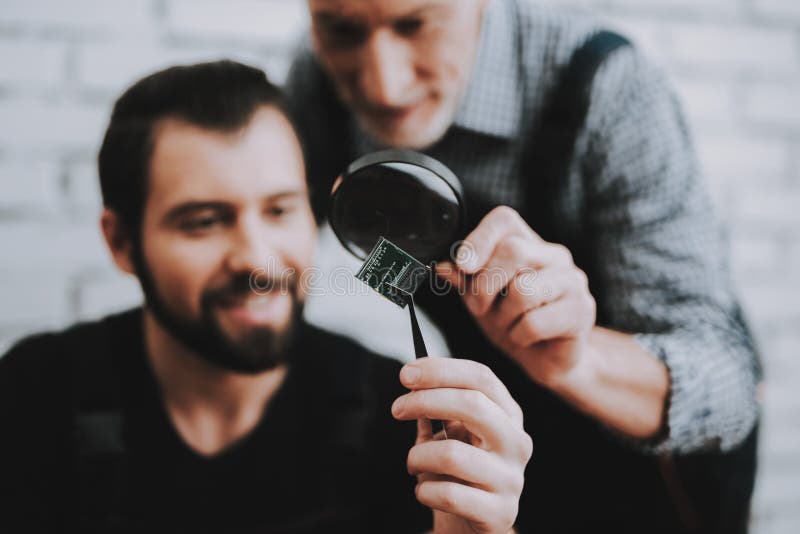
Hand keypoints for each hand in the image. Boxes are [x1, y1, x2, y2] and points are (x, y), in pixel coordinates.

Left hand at [392, 357, 531, 533]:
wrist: (474, 526)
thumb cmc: (460, 473)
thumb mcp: (451, 434)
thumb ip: (436, 407)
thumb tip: (413, 377)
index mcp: (508, 414)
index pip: (481, 377)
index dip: (441, 370)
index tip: (406, 374)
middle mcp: (516, 442)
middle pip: (473, 404)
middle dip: (425, 401)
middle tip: (397, 409)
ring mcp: (511, 478)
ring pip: (453, 454)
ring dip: (418, 456)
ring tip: (413, 463)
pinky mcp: (500, 513)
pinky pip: (449, 494)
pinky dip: (424, 491)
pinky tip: (424, 492)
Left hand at [435, 206, 596, 388]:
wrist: (545, 359)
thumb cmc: (513, 323)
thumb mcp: (480, 300)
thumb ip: (465, 281)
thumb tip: (443, 267)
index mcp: (528, 243)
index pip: (504, 219)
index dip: (479, 239)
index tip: (462, 264)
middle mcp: (554, 255)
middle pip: (513, 251)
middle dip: (484, 285)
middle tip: (479, 308)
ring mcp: (573, 280)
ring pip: (523, 290)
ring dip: (503, 317)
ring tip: (508, 326)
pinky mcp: (582, 310)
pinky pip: (535, 322)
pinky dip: (520, 336)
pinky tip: (526, 338)